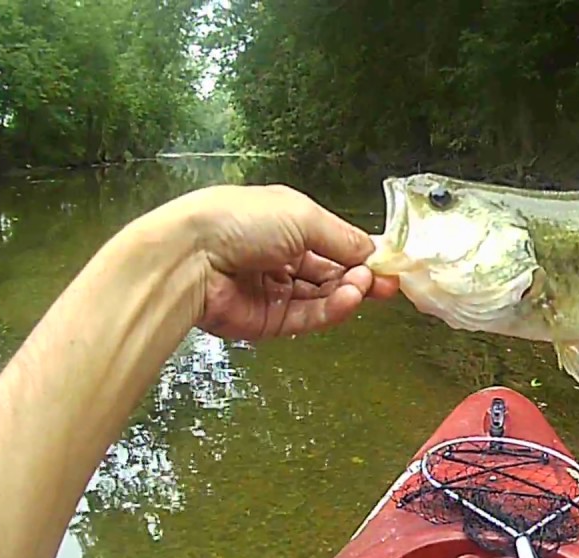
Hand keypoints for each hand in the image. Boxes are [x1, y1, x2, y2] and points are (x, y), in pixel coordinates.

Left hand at [143, 184, 398, 340]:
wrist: (190, 257)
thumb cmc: (237, 221)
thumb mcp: (303, 216)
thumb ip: (343, 237)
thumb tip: (372, 251)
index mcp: (285, 224)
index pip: (333, 243)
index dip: (361, 254)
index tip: (387, 263)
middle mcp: (280, 257)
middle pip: (331, 273)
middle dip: (360, 276)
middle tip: (384, 282)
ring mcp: (274, 290)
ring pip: (323, 298)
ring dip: (348, 293)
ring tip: (364, 287)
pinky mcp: (268, 321)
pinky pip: (308, 317)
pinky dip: (332, 310)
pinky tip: (349, 299)